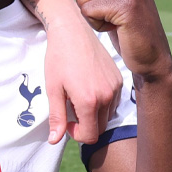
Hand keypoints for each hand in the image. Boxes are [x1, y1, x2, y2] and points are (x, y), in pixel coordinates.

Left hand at [44, 18, 122, 144]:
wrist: (72, 31)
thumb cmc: (58, 59)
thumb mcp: (53, 89)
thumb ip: (57, 117)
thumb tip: (54, 140)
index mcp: (89, 101)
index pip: (90, 136)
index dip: (76, 135)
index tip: (66, 122)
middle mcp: (107, 96)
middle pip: (100, 129)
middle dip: (84, 126)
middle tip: (69, 110)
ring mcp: (115, 88)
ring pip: (107, 116)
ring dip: (93, 115)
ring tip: (77, 97)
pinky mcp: (119, 80)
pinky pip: (113, 102)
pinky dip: (101, 103)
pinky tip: (88, 88)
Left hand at [68, 0, 171, 84]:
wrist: (151, 57)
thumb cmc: (127, 33)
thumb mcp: (107, 5)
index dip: (91, 1)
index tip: (113, 13)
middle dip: (90, 9)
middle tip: (114, 21)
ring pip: (83, 0)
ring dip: (94, 18)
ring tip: (117, 25)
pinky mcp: (127, 4)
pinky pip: (88, 11)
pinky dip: (97, 25)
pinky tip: (117, 29)